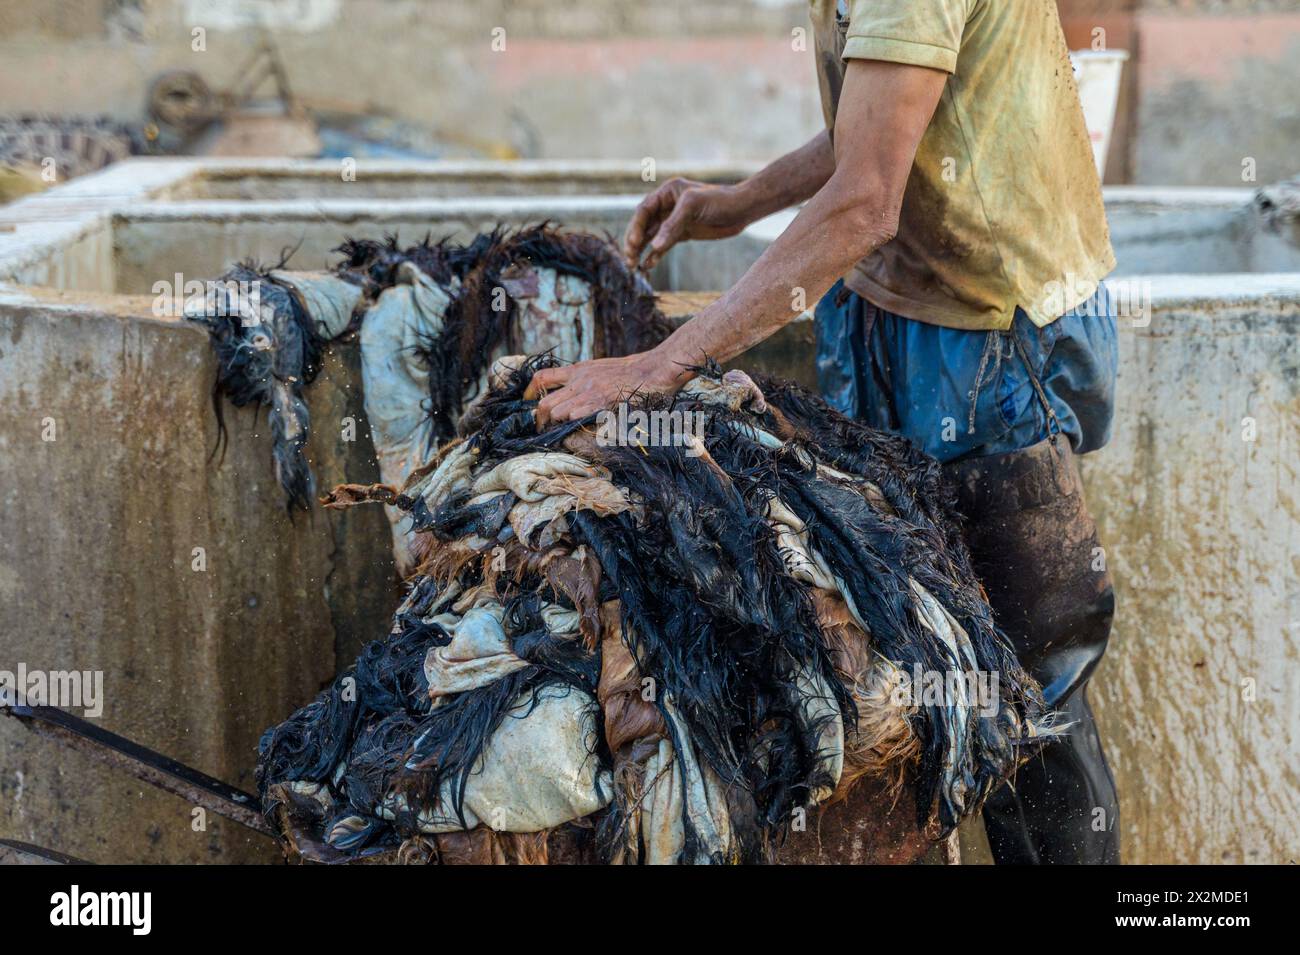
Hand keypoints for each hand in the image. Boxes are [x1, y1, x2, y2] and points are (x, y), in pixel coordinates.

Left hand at [525, 351, 687, 427]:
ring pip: (556, 411)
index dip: (529, 393)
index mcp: (580, 370)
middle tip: (544, 432)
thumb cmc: (636, 372)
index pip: (543, 377)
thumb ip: (588, 381)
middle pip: (545, 402)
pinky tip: (577, 435)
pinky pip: (577, 415)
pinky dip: (572, 427)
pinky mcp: (602, 401)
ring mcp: (590, 390)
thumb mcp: (604, 370)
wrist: (657, 367)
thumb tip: (577, 400)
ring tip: (559, 437)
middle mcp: (580, 379)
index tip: (528, 405)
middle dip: (540, 421)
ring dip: (555, 427)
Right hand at [622, 178, 751, 269]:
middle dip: (634, 241)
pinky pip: (664, 245)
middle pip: (643, 224)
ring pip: (652, 236)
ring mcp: (675, 221)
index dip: (635, 227)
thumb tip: (653, 247)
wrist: (742, 209)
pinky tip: (648, 265)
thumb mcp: (692, 207)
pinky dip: (655, 255)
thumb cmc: (719, 200)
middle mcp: (667, 206)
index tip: (634, 244)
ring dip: (641, 250)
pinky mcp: (683, 234)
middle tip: (629, 258)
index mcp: (667, 193)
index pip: (644, 210)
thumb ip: (672, 226)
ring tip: (633, 265)